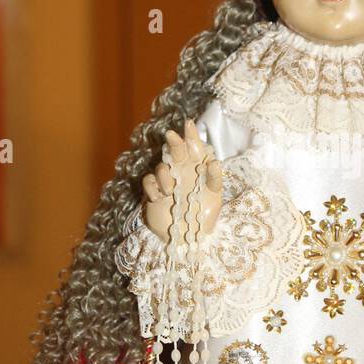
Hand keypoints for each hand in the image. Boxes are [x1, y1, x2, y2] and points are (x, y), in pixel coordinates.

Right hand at [141, 118, 222, 241]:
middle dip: (175, 142)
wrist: (187, 239)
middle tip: (172, 135)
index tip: (189, 124)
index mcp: (198, 171)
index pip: (195, 149)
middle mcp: (182, 173)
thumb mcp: (214, 198)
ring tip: (171, 191)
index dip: (191, 135)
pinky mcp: (154, 193)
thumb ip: (214, 179)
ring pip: (161, 167)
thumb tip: (215, 161)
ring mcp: (167, 182)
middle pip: (176, 152)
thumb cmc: (204, 217)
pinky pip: (148, 182)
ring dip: (164, 176)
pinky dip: (153, 188)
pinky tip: (159, 199)